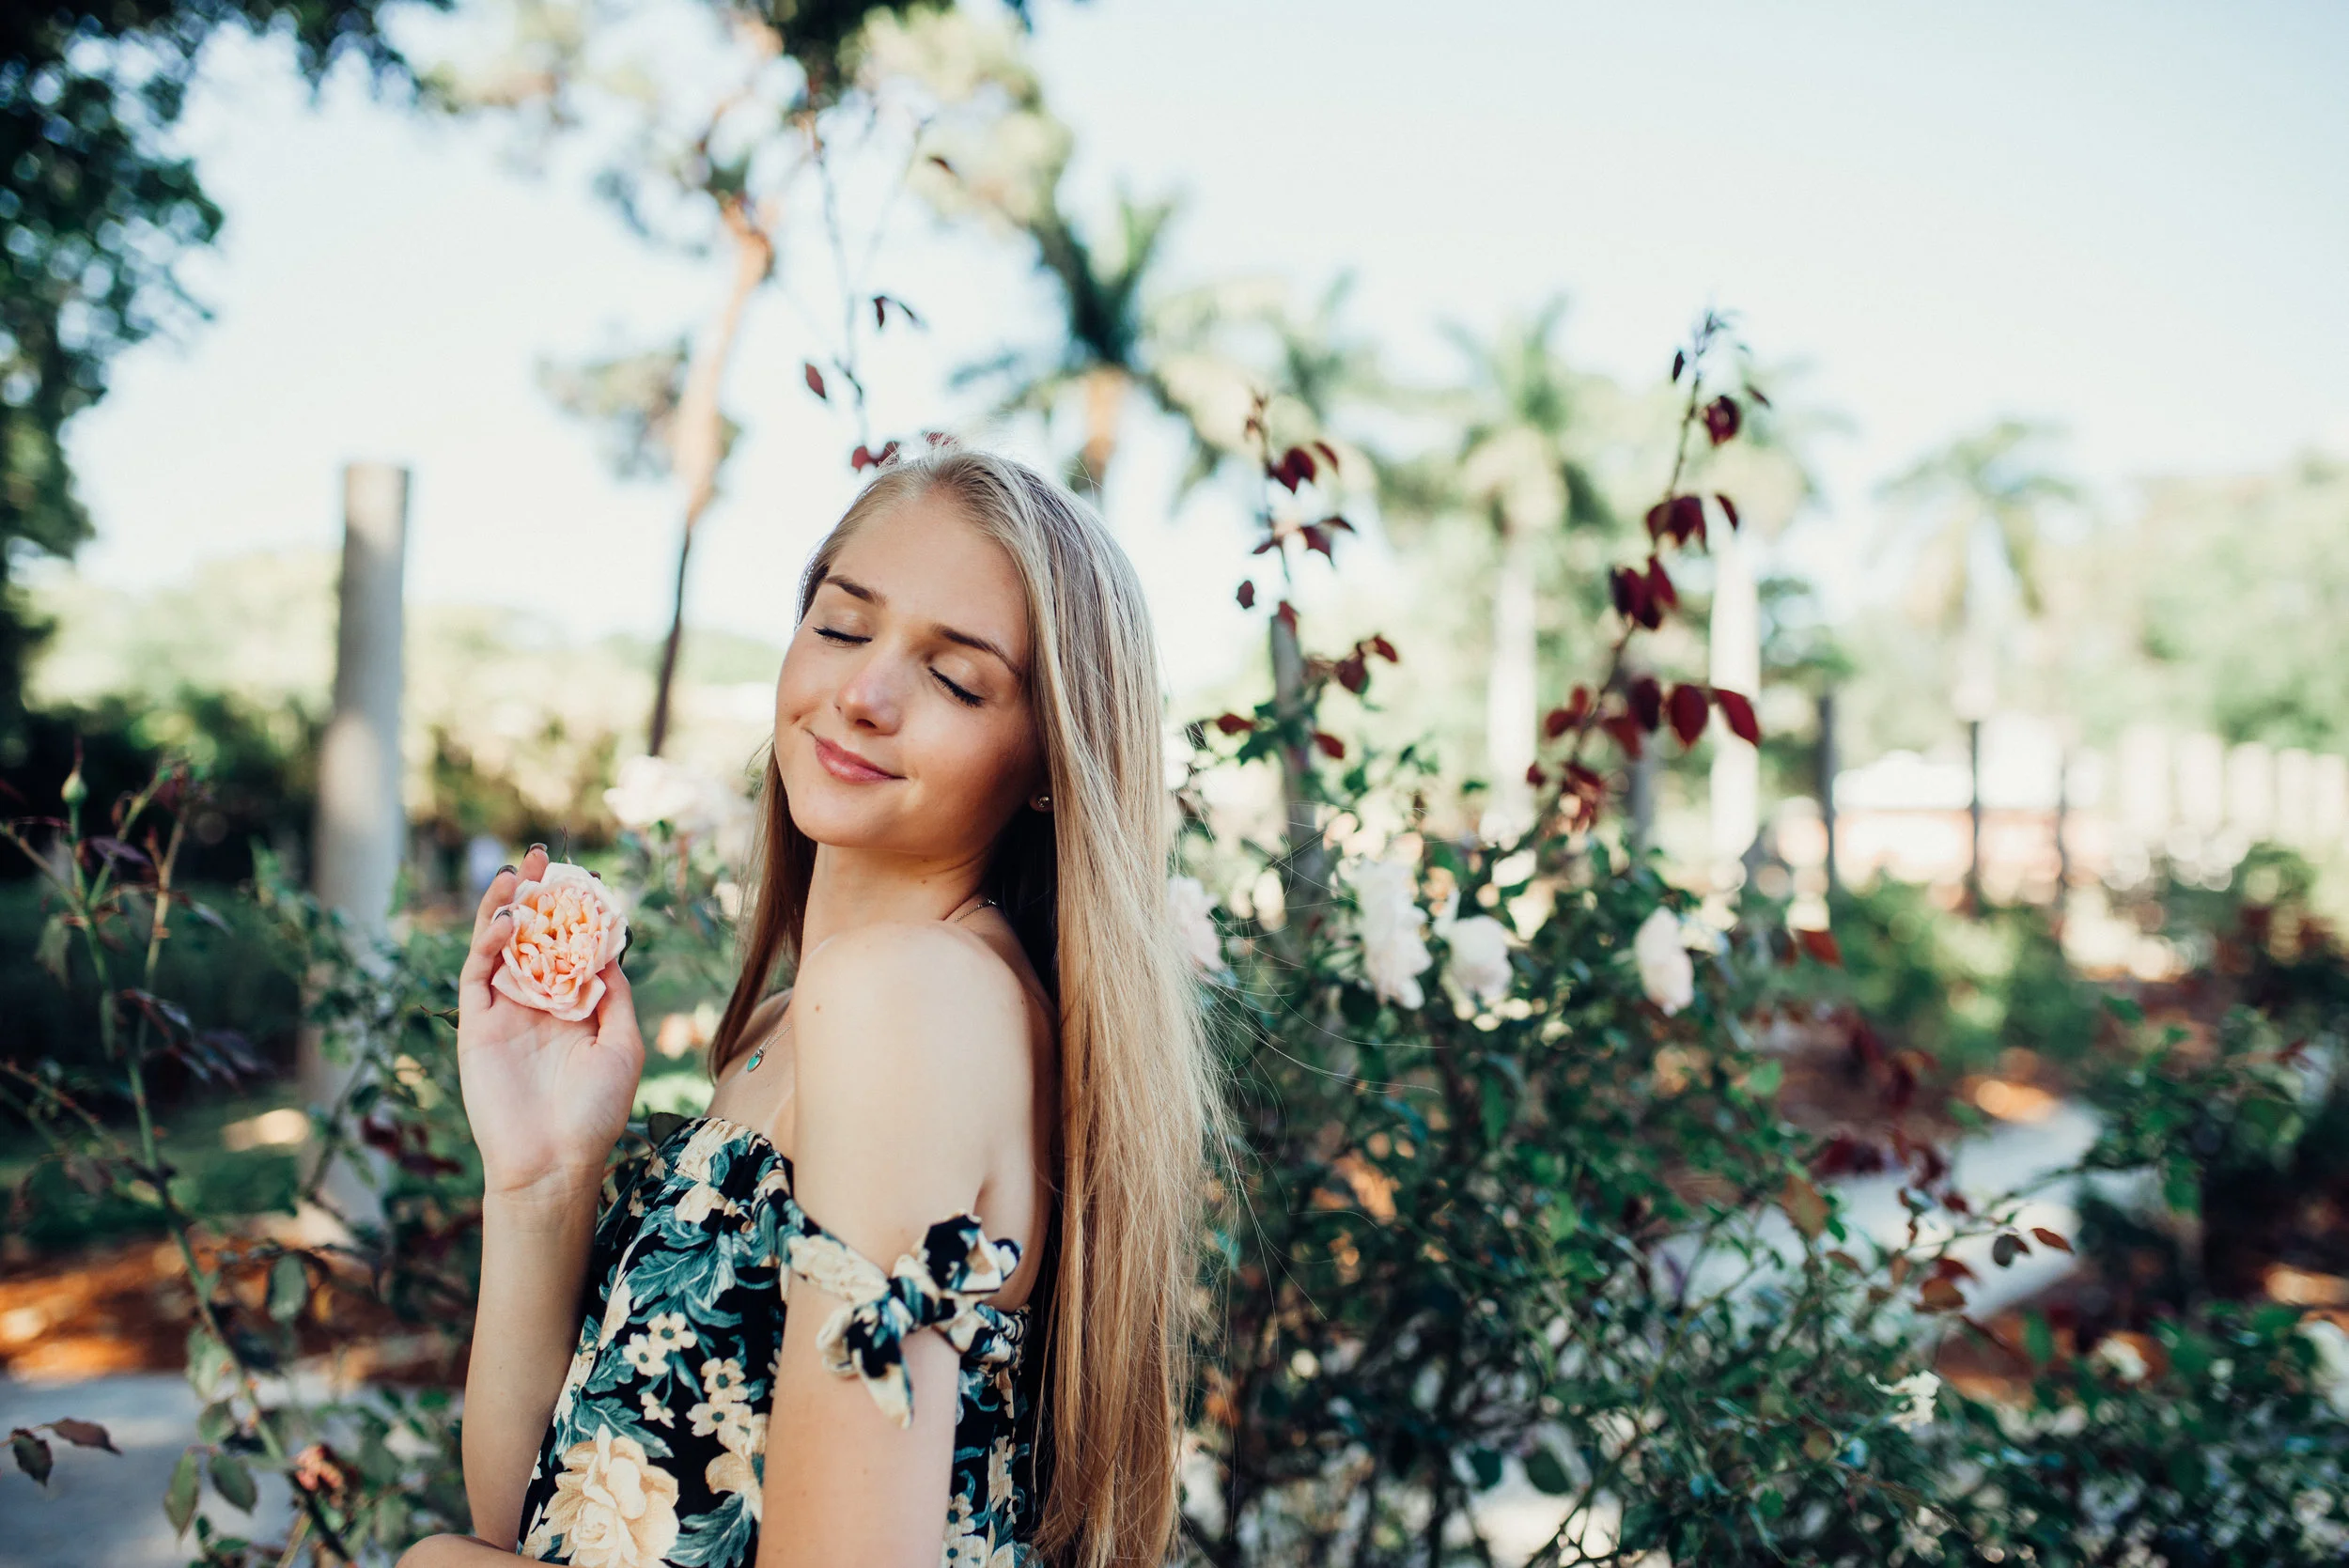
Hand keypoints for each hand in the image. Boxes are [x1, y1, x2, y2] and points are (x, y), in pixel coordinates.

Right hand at [456, 846, 644, 1201]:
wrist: (554, 1161)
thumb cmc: (596, 1112)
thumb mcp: (622, 1046)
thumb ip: (615, 997)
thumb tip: (611, 952)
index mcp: (573, 1007)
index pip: (570, 946)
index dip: (574, 912)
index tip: (586, 877)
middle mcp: (537, 1004)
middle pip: (531, 936)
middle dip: (536, 896)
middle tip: (543, 856)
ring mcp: (504, 1013)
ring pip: (497, 948)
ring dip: (504, 908)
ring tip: (517, 872)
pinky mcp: (476, 1026)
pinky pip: (477, 976)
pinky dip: (487, 944)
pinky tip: (505, 920)